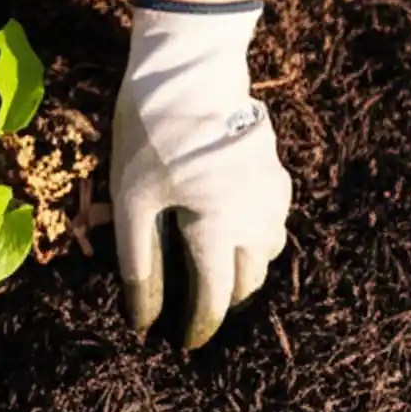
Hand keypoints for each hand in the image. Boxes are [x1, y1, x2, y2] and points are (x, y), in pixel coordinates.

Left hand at [109, 0, 291, 347]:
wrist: (190, 69)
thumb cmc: (151, 136)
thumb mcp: (132, 202)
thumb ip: (139, 264)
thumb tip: (144, 320)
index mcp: (218, 228)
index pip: (216, 298)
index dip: (199, 326)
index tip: (184, 343)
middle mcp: (257, 218)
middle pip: (248, 282)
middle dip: (223, 301)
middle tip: (192, 307)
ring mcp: (274, 195)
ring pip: (266, 254)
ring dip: (240, 271)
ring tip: (208, 271)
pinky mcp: (277, 174)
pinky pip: (272, 224)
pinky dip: (252, 239)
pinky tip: (225, 229)